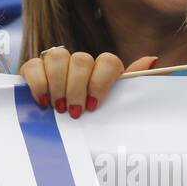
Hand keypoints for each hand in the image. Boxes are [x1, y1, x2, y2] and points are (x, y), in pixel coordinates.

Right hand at [19, 47, 156, 117]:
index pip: (107, 61)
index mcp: (103, 70)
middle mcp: (80, 63)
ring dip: (57, 85)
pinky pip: (33, 64)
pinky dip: (38, 82)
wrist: (59, 128)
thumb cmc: (91, 120)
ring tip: (58, 108)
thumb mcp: (112, 108)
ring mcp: (56, 63)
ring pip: (57, 56)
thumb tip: (153, 60)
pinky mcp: (34, 68)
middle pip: (81, 59)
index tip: (93, 106)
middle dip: (76, 88)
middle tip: (74, 112)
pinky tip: (42, 101)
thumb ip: (131, 86)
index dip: (100, 82)